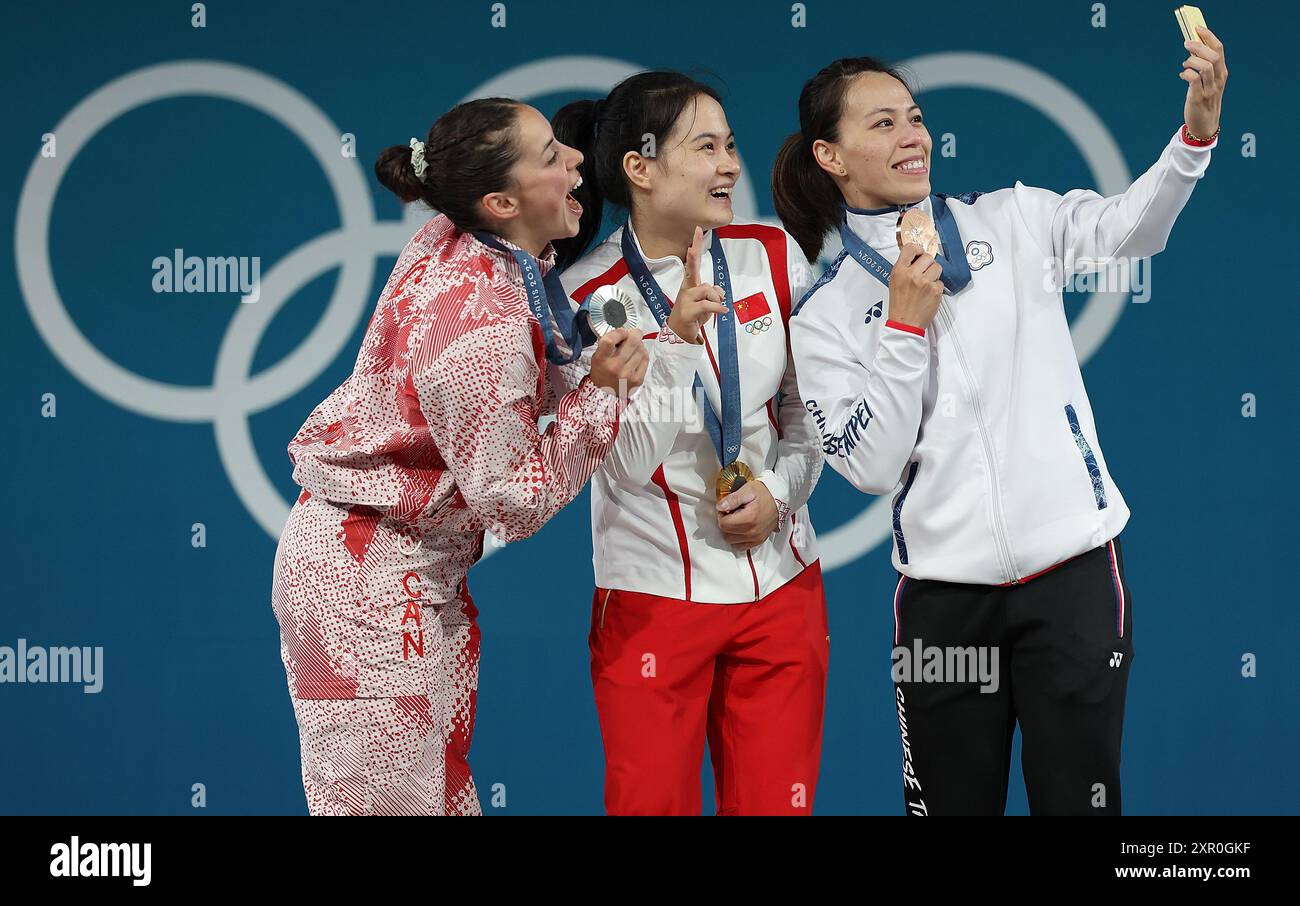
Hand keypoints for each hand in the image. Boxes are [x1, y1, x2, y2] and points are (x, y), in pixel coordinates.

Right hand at [589, 327, 647, 397]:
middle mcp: (615, 367)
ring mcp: (628, 374)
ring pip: (641, 349)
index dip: (619, 332)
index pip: (610, 340)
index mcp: (601, 360)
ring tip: (634, 348)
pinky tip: (638, 356)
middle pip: (632, 341)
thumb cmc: (602, 371)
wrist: (605, 394)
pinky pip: (645, 359)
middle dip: (635, 334)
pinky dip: (643, 354)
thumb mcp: (597, 356)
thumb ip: (609, 343)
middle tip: (634, 334)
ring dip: (639, 345)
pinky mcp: (638, 380)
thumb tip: (626, 332)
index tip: (622, 332)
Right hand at [665, 226, 728, 343]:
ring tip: (715, 308)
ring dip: (717, 299)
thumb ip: (714, 293)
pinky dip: (718, 308)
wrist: (679, 333)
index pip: (692, 261)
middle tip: (694, 241)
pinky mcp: (687, 311)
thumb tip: (719, 292)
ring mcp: (685, 299)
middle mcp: (687, 289)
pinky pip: (708, 304)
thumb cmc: (692, 315)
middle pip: (691, 268)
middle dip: (693, 254)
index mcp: (690, 284)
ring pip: (708, 290)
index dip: (695, 245)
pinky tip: (722, 312)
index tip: (697, 230)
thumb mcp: (706, 303)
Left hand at [718, 479, 778, 549]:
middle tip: (731, 514)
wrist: (779, 500)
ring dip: (730, 532)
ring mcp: (756, 538)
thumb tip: (720, 507)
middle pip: (726, 534)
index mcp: (749, 518)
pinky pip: (740, 546)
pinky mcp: (758, 541)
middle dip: (725, 523)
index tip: (727, 509)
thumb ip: (733, 499)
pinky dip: (737, 539)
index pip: (723, 524)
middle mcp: (752, 531)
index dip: (722, 515)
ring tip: (737, 521)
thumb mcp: (748, 490)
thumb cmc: (764, 494)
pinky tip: (740, 529)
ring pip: (731, 541)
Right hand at [886, 243, 943, 330]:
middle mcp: (912, 275)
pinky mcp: (935, 290)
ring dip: (934, 274)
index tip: (920, 253)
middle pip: (928, 257)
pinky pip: (941, 282)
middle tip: (924, 273)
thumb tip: (915, 257)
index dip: (918, 250)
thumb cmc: (899, 305)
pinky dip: (937, 287)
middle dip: (927, 264)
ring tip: (927, 284)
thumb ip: (904, 268)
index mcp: (900, 271)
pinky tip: (929, 294)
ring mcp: (925, 282)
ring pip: (937, 268)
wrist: (905, 323)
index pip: (911, 248)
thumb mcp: (894, 282)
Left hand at [1182, 26, 1226, 138]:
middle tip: (1186, 44)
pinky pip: (1194, 81)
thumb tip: (1193, 49)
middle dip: (1199, 46)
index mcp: (1222, 73)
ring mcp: (1210, 89)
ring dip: (1192, 61)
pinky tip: (1182, 75)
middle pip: (1213, 56)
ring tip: (1185, 64)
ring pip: (1205, 67)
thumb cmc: (1205, 100)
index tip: (1198, 28)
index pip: (1219, 49)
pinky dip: (1187, 74)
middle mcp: (1218, 79)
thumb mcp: (1209, 82)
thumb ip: (1205, 67)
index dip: (1209, 37)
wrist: (1205, 124)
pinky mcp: (1198, 98)